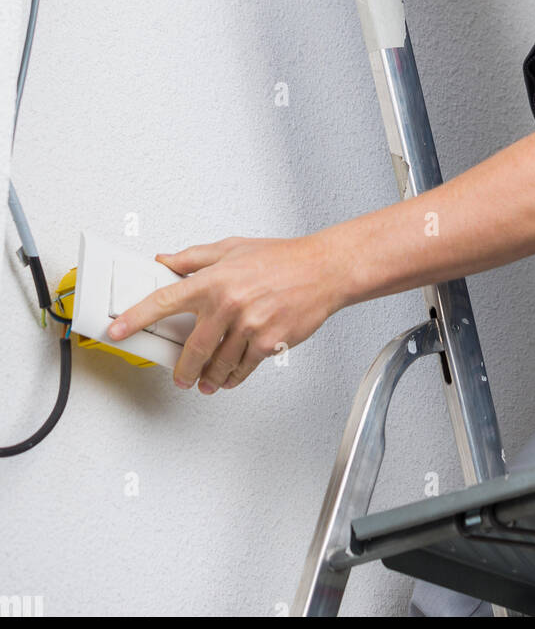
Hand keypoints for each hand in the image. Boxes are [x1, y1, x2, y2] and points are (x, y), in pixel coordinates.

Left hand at [106, 234, 343, 392]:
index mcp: (214, 279)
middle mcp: (228, 303)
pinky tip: (230, 375)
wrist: (323, 270)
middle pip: (191, 349)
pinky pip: (242, 369)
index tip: (117, 331)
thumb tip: (165, 261)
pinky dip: (233, 376)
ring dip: (209, 377)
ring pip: (217, 364)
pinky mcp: (268, 343)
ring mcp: (248, 326)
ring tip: (207, 380)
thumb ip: (195, 258)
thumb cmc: (281, 258)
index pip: (164, 300)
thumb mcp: (232, 248)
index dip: (135, 317)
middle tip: (180, 376)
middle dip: (182, 369)